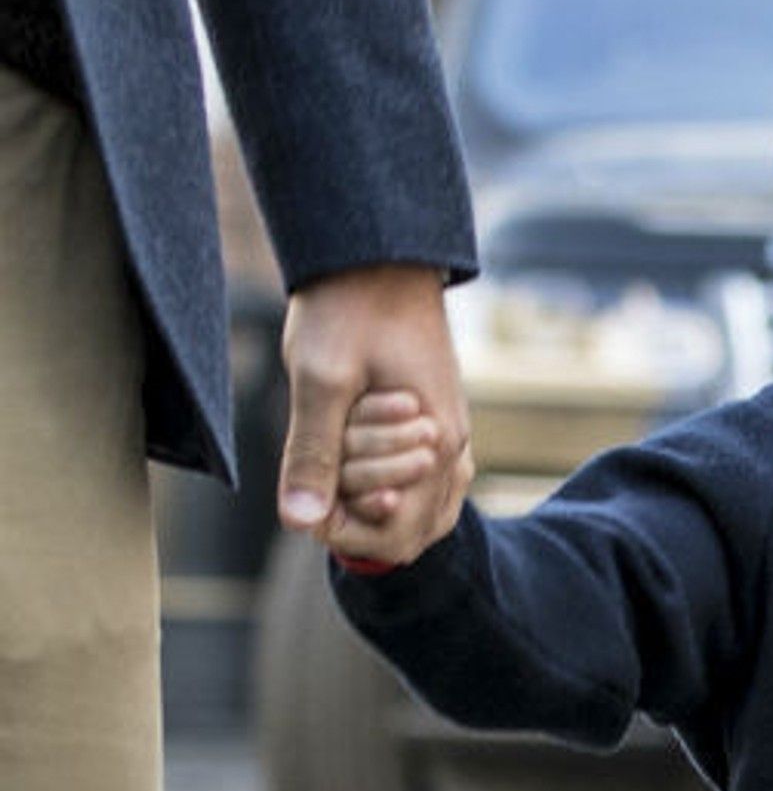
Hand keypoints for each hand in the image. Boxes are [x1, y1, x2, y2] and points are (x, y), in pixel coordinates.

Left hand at [279, 263, 471, 562]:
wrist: (379, 255)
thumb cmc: (348, 309)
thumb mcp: (319, 381)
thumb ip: (312, 454)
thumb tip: (300, 522)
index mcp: (436, 443)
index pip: (399, 536)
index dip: (344, 532)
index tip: (308, 497)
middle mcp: (454, 448)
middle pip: (414, 532)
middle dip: (360, 515)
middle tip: (324, 464)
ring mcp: (453, 436)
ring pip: (426, 512)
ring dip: (377, 502)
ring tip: (338, 463)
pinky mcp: (442, 422)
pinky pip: (430, 484)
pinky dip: (393, 485)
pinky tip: (360, 462)